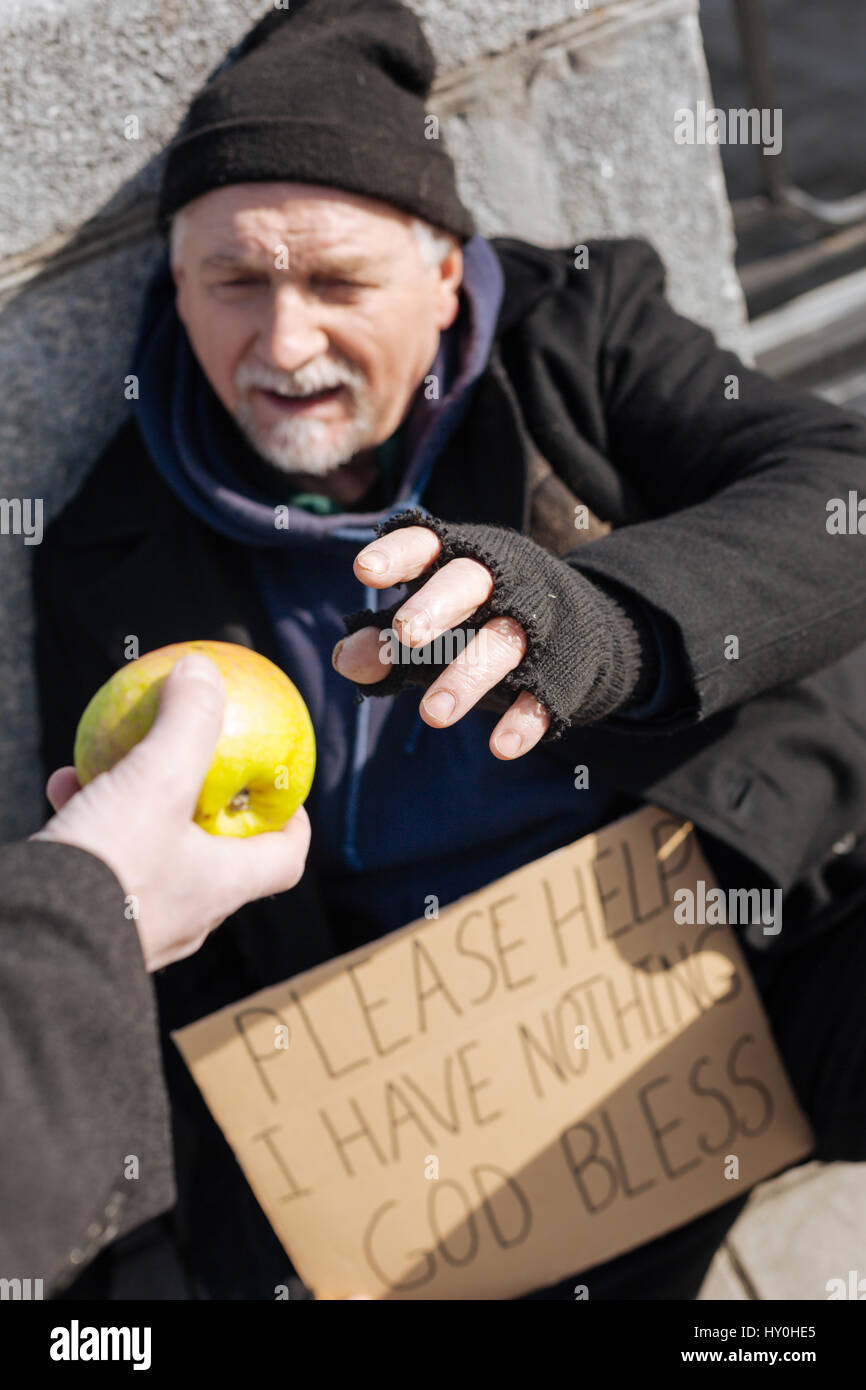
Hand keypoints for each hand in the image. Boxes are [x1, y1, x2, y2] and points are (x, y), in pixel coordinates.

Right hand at [32, 653, 310, 971]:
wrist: (31, 943)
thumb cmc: (111, 866)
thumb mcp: (156, 781)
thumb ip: (187, 723)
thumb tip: (204, 670)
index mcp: (222, 887)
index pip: (283, 861)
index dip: (292, 823)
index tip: (284, 788)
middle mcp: (187, 912)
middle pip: (216, 852)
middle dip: (205, 803)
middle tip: (195, 765)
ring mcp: (137, 923)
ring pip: (150, 850)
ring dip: (138, 802)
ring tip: (115, 762)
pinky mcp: (89, 920)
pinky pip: (99, 863)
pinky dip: (89, 820)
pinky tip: (62, 784)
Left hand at [332, 525, 550, 758]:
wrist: (580, 634)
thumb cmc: (477, 623)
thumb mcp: (425, 627)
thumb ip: (381, 641)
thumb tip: (345, 660)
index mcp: (458, 560)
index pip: (425, 544)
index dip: (397, 554)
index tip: (365, 571)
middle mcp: (500, 583)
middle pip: (469, 582)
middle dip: (438, 605)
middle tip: (405, 633)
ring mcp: (534, 626)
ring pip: (503, 642)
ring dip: (467, 677)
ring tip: (431, 715)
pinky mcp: (559, 671)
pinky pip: (542, 693)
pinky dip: (522, 720)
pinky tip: (501, 746)